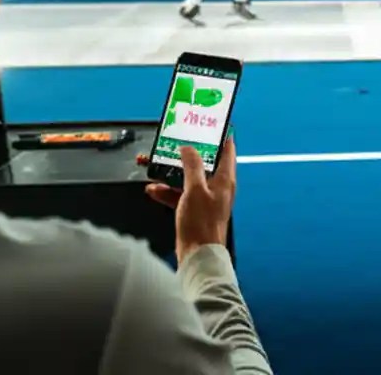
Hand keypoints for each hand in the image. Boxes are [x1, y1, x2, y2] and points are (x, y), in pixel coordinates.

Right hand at [146, 138, 235, 259]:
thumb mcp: (194, 189)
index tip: (210, 125)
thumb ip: (192, 166)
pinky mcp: (194, 211)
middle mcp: (217, 188)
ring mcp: (205, 199)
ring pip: (189, 178)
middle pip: (205, 163)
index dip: (220, 136)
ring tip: (157, 164)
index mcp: (224, 180)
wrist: (197, 256)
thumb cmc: (201, 224)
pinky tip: (153, 189)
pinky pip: (180, 195)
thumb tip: (189, 148)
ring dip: (173, 173)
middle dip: (189, 153)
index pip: (227, 150)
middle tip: (177, 141)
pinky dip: (167, 191)